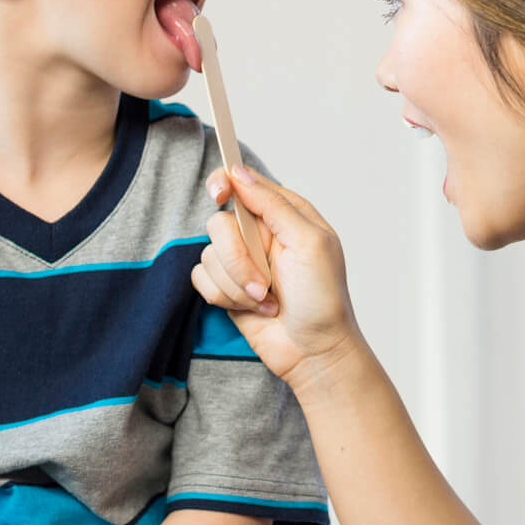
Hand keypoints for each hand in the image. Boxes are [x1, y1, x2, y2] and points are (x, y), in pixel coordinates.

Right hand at [191, 164, 362, 389]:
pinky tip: (253, 308)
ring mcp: (242, 261)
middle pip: (219, 223)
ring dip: (236, 285)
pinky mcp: (226, 287)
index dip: (224, 183)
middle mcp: (260, 234)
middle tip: (265, 282)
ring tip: (267, 300)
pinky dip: (224, 297)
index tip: (218, 194)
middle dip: (238, 258)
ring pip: (209, 255)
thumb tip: (237, 172)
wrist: (314, 351)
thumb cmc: (323, 299)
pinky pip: (200, 279)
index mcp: (284, 214)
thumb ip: (273, 204)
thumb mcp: (308, 243)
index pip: (243, 182)